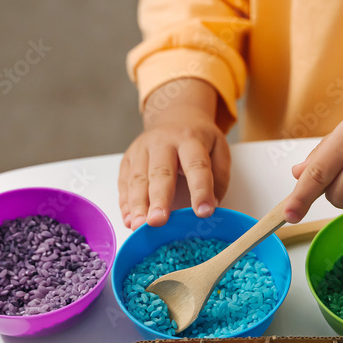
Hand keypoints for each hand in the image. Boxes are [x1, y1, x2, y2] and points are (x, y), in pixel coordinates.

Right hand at [119, 78, 230, 228]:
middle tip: (158, 221)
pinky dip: (125, 204)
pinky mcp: (128, 160)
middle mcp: (163, 142)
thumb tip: (210, 207)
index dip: (201, 189)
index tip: (203, 212)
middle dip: (159, 199)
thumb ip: (219, 178)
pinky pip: (124, 183)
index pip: (197, 165)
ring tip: (139, 227)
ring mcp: (141, 150)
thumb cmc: (198, 139)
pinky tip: (129, 220)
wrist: (174, 115)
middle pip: (160, 172)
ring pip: (138, 179)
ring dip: (138, 205)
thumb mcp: (219, 149)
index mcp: (190, 140)